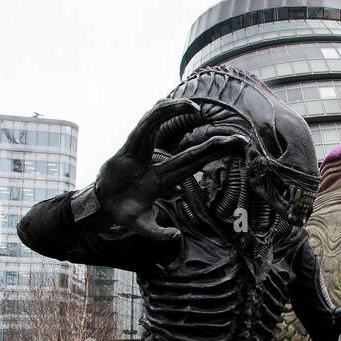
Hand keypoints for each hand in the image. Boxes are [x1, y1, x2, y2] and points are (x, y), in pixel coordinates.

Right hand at [93, 98, 247, 241]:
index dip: (214, 154)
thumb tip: (175, 236)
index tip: (235, 148)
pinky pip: (143, 127)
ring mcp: (143, 155)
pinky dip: (155, 115)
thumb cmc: (122, 215)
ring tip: (195, 107)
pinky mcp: (127, 148)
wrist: (100, 206)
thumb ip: (157, 233)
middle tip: (239, 137)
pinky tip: (167, 103)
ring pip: (166, 131)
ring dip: (179, 117)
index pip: (195, 163)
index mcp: (165, 181)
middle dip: (214, 143)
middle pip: (191, 149)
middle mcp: (158, 165)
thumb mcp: (141, 227)